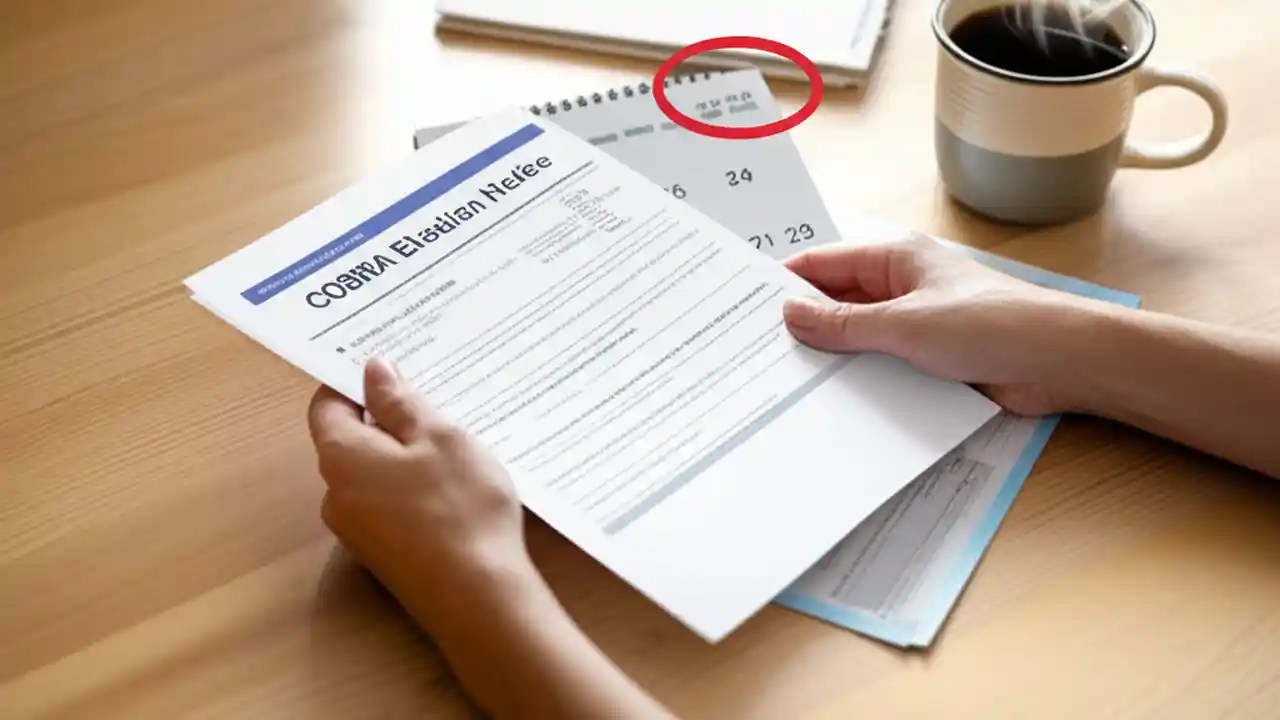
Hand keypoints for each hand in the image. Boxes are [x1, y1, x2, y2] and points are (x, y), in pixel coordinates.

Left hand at [307, 358, 532, 629]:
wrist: (477, 596)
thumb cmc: (458, 505)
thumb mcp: (438, 436)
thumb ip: (400, 400)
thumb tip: (373, 369)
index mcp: (340, 457)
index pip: (326, 404)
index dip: (354, 381)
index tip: (393, 367)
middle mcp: (335, 495)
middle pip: (350, 441)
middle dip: (387, 419)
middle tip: (435, 406)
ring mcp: (356, 531)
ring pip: (373, 475)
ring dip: (404, 457)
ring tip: (453, 449)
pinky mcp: (383, 556)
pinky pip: (388, 506)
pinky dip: (412, 490)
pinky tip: (452, 491)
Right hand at [782, 235, 1107, 415]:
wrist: (1059, 361)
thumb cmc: (991, 324)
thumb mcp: (903, 324)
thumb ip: (843, 323)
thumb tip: (791, 313)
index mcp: (895, 259)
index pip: (823, 264)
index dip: (785, 283)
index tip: (745, 307)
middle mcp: (902, 287)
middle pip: (837, 302)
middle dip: (803, 324)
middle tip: (757, 352)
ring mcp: (916, 324)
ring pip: (858, 339)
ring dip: (833, 357)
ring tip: (785, 381)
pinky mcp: (930, 360)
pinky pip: (882, 366)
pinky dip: (860, 379)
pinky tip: (832, 400)